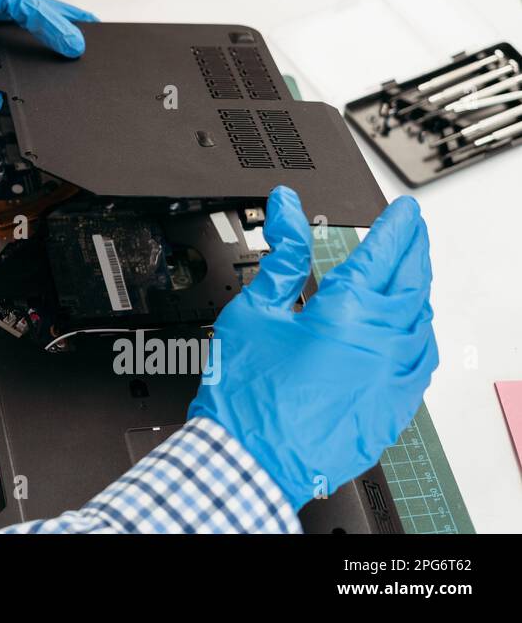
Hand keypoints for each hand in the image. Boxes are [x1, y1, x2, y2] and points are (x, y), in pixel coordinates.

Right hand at [188, 187, 437, 509]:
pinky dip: (420, 334)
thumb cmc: (247, 394)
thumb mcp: (255, 310)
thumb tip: (287, 210)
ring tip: (411, 272)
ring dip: (418, 289)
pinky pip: (421, 362)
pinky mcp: (394, 407)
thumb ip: (282, 255)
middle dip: (414, 250)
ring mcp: (394, 379)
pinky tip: (412, 328)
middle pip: (412, 282)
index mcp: (346, 313)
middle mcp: (381, 344)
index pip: (383, 254)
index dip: (395, 227)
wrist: (250, 459)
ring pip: (422, 321)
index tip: (401, 212)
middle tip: (413, 230)